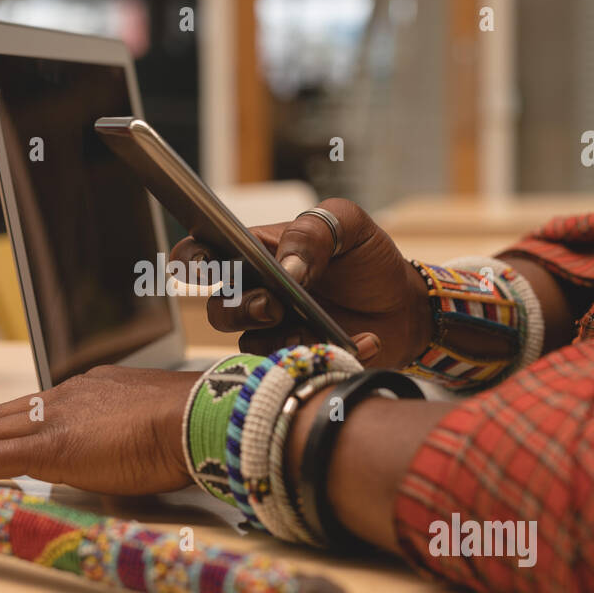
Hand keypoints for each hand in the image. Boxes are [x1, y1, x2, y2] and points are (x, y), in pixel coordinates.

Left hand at [0, 366, 198, 494]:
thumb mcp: (152, 430)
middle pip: (3, 416)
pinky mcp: (48, 446)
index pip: (35, 408)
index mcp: (90, 390)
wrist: (197, 417)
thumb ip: (132, 439)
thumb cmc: (190, 427)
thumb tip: (133, 461)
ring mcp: (55, 418)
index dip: (8, 426)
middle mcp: (66, 396)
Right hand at [172, 197, 431, 367]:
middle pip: (218, 308)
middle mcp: (255, 293)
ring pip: (246, 343)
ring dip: (277, 339)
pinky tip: (362, 341)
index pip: (204, 253)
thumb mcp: (349, 225)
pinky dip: (326, 355)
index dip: (190, 260)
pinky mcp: (295, 359)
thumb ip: (313, 231)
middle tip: (273, 305)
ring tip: (312, 331)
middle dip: (240, 309)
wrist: (404, 304)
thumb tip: (287, 267)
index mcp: (256, 252)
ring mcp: (273, 330)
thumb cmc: (367, 259)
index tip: (200, 267)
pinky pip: (290, 366)